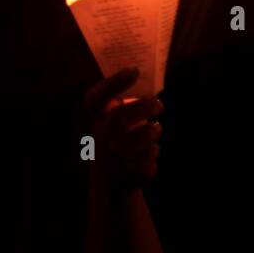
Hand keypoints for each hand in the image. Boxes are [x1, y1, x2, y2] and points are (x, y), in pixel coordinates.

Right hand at [85, 68, 163, 189]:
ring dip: (152, 131)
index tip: (134, 71)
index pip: (94, 99)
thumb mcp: (113, 121)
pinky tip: (151, 150)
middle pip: (120, 117)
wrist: (110, 181)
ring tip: (156, 127)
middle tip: (159, 104)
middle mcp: (100, 137)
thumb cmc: (117, 140)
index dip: (113, 83)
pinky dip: (153, 152)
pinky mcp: (128, 173)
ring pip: (137, 140)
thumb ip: (125, 104)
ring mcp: (113, 157)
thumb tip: (150, 78)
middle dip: (145, 106)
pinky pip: (148, 159)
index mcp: (96, 120)